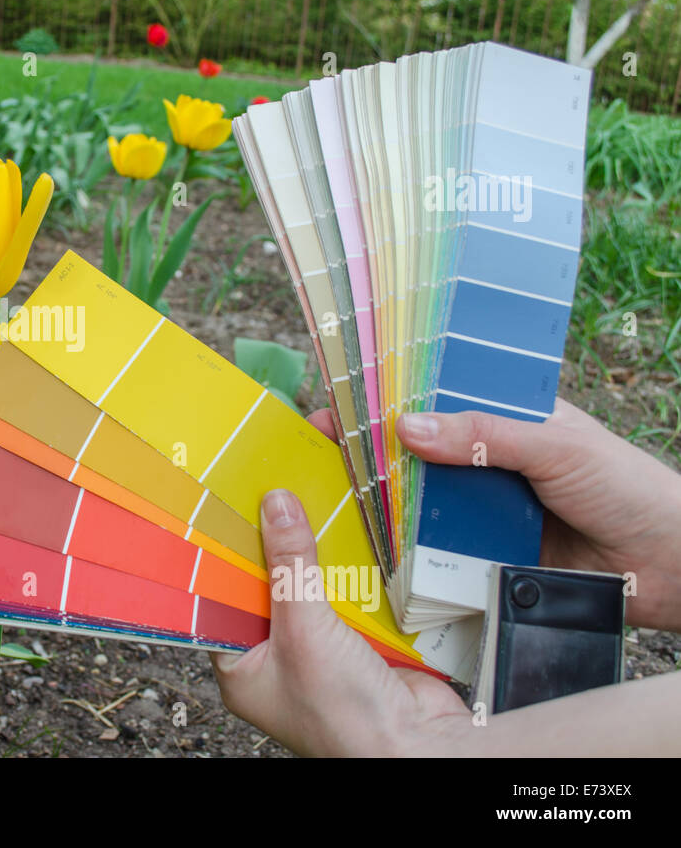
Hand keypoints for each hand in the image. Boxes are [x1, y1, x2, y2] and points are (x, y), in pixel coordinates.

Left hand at [211, 489, 469, 755]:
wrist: (418, 746)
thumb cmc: (345, 716)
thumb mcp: (304, 629)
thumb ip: (289, 566)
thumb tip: (276, 508)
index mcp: (243, 669)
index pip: (219, 602)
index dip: (224, 560)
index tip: (227, 514)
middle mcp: (275, 662)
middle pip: (267, 591)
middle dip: (274, 553)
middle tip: (269, 502)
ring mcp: (316, 654)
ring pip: (308, 592)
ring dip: (313, 561)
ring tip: (304, 512)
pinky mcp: (355, 646)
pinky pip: (344, 599)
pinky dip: (348, 576)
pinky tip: (345, 542)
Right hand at [307, 401, 680, 631]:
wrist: (673, 568)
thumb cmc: (627, 487)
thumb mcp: (557, 446)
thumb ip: (485, 435)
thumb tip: (407, 426)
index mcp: (506, 417)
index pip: (435, 396)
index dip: (385, 396)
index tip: (338, 403)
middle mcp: (488, 459)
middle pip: (418, 451)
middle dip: (371, 451)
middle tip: (320, 455)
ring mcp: (485, 508)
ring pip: (422, 501)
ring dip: (384, 504)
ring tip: (333, 502)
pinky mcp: (487, 554)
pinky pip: (439, 549)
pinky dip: (409, 550)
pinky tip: (372, 550)